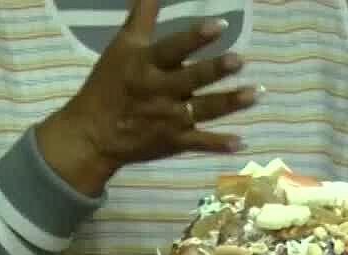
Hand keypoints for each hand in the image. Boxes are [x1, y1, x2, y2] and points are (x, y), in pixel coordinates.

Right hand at [36, 0, 256, 196]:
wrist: (92, 134)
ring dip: (229, 103)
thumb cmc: (109, 84)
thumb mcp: (122, 46)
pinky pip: (199, 143)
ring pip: (202, 109)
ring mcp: (168, 119)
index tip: (220, 26)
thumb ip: (143, 16)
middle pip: (191, 79)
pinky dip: (218, 144)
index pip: (173, 49)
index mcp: (146, 65)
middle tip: (240, 60)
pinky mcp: (172, 142)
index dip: (195, 37)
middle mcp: (159, 91)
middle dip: (215, 70)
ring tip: (255, 94)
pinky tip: (240, 143)